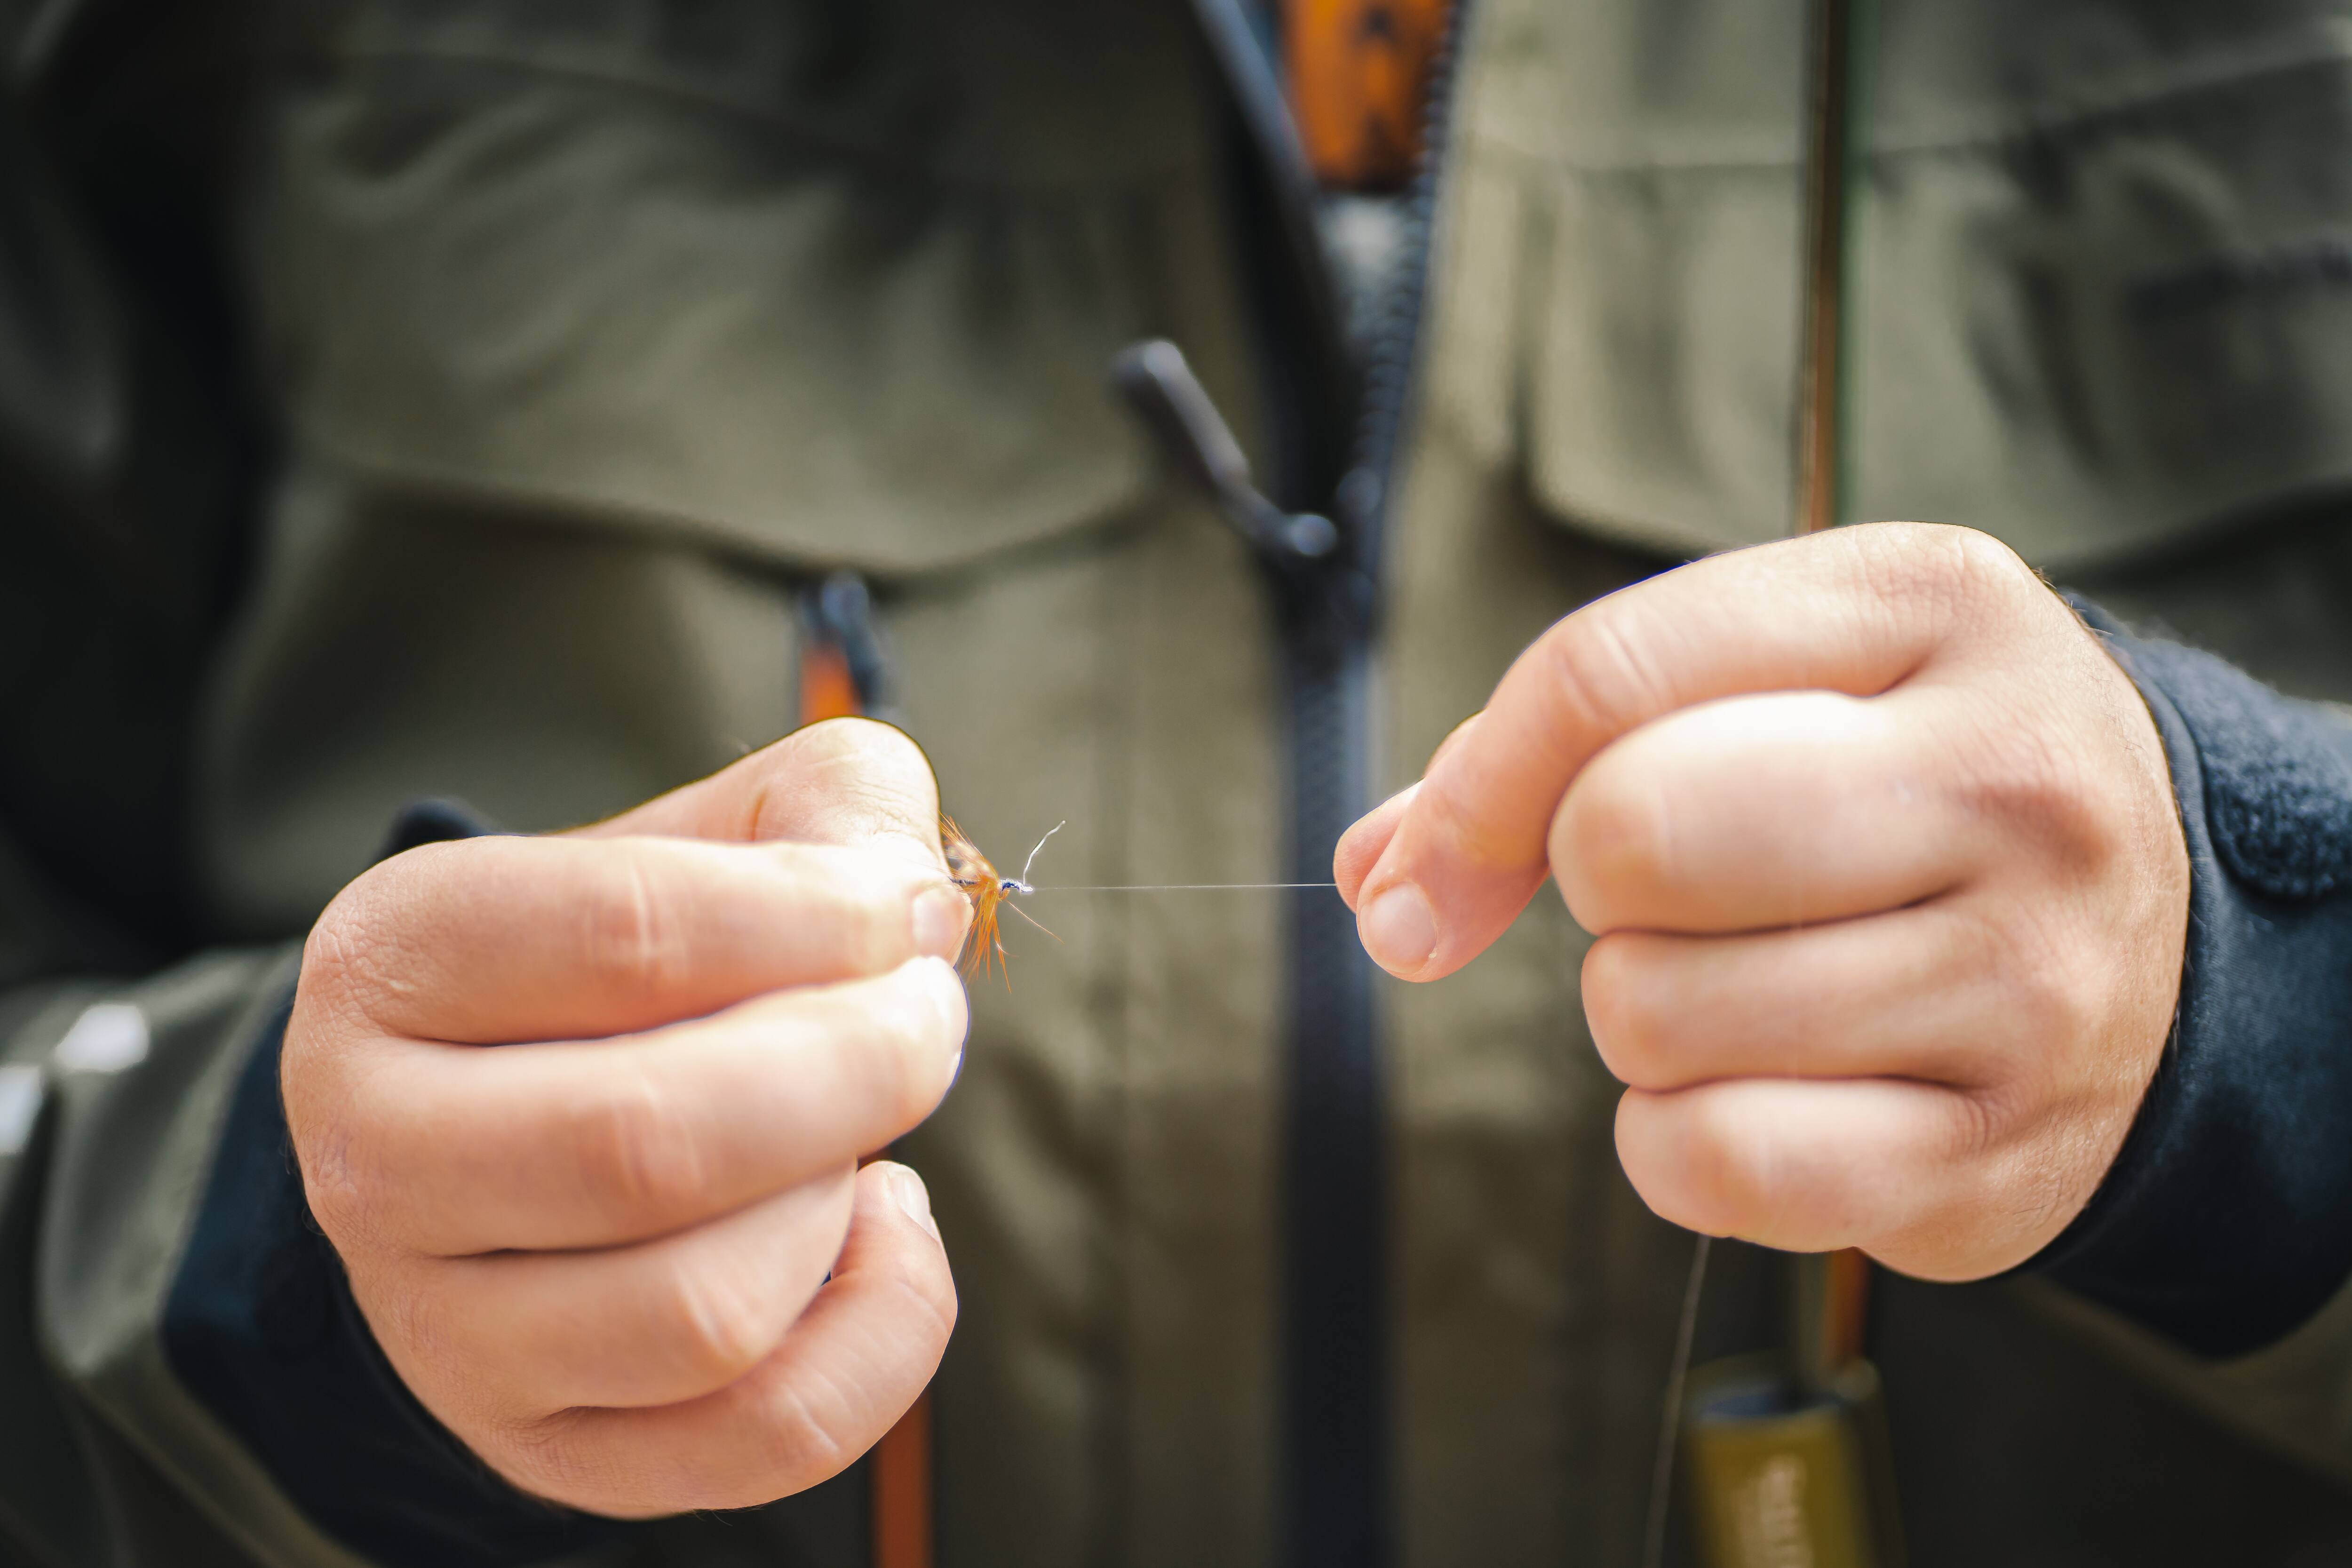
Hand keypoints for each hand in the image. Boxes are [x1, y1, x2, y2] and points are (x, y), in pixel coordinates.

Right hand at [283, 720, 971, 1514]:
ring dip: (841, 1205)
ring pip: (709, 1314)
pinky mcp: (550, 1450)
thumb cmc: (649, 959)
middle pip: (655, 1144)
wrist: (532, 1110)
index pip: (628, 935)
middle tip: (924, 1020)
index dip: (822, 922)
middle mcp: (374, 1158)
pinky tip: (873, 1235)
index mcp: (394, 959)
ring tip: (857, 1137)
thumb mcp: (721, 832)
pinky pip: (767, 1438)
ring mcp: (445, 1333)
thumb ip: (835, 809)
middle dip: (860, 1068)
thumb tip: (914, 906)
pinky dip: (881, 1331)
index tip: (906, 917)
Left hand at [1336, 524, 2190, 1280]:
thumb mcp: (1771, 679)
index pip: (1609, 673)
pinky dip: (1680, 1143)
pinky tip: (1763, 1088)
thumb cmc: (1903, 782)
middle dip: (1592, 884)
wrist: (2165, 929)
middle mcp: (2011, 783)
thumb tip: (1381, 880)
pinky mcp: (2001, 1155)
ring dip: (1641, 1015)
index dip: (1477, 784)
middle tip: (1670, 897)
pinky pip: (1710, 1160)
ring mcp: (2029, 979)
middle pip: (1631, 839)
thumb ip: (1551, 747)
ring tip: (1749, 982)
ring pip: (1652, 1014)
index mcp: (1932, 609)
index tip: (1435, 862)